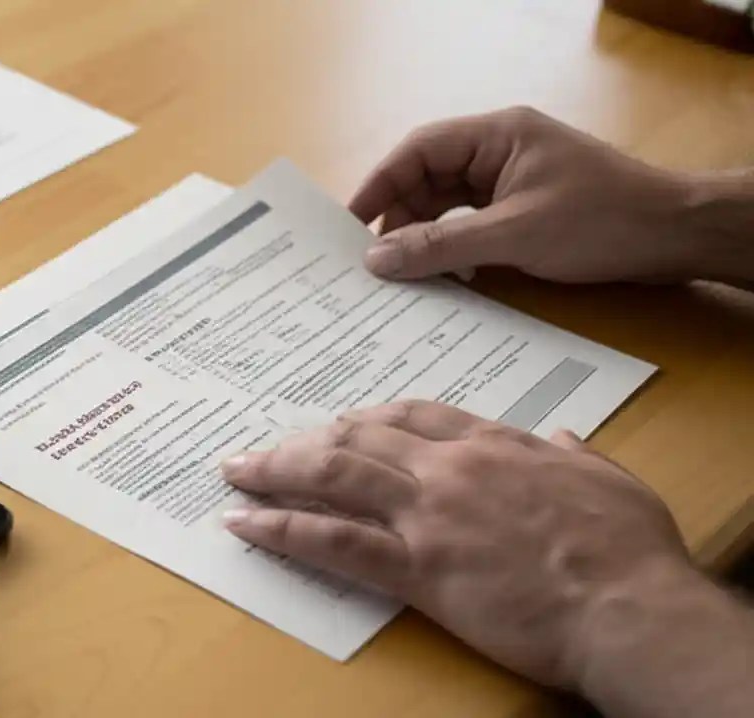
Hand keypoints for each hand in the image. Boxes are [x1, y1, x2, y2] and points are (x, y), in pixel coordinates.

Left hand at [218, 400, 689, 688]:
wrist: (628, 607)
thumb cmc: (629, 550)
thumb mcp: (612, 481)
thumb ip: (575, 453)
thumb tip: (561, 434)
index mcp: (495, 446)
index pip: (416, 416)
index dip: (370, 418)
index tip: (343, 422)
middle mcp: (449, 470)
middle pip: (359, 438)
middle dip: (308, 440)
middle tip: (270, 447)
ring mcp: (427, 516)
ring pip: (333, 476)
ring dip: (276, 470)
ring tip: (236, 470)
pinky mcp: (416, 568)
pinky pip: (333, 541)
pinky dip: (282, 528)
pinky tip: (246, 522)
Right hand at [349, 107, 730, 282]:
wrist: (675, 236)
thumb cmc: (602, 222)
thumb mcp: (514, 236)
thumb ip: (441, 246)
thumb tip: (377, 258)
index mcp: (496, 135)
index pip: (418, 150)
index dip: (379, 184)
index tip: (349, 223)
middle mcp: (498, 151)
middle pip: (427, 178)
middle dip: (399, 218)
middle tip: (373, 261)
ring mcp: (511, 179)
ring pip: (446, 205)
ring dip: (424, 237)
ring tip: (399, 275)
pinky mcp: (522, 208)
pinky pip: (469, 224)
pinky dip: (451, 248)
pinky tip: (439, 276)